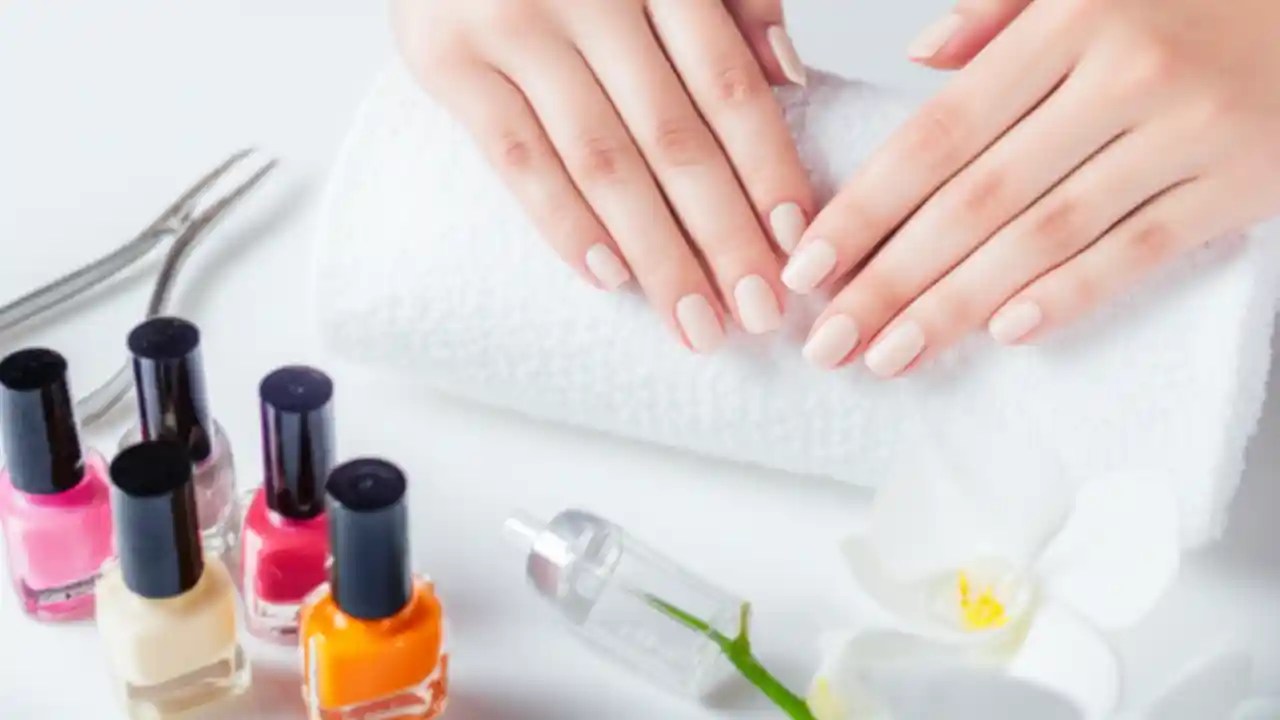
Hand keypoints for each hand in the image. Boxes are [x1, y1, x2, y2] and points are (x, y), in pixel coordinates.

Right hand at [393, 0, 813, 351]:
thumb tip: (790, 78)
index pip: (725, 83)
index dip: (766, 167)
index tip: (794, 244)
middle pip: (672, 137)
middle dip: (723, 237)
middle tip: (757, 313)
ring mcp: (513, 25)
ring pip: (602, 162)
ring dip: (657, 254)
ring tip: (695, 322)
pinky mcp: (445, 59)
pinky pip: (516, 159)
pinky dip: (565, 224)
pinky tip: (610, 278)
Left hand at [789, 0, 1279, 375]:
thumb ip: (998, 10)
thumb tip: (917, 61)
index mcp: (1070, 21)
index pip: (940, 133)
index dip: (868, 207)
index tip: (810, 265)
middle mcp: (1122, 78)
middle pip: (978, 200)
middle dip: (892, 279)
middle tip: (830, 339)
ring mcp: (1185, 134)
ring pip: (1045, 238)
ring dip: (957, 306)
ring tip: (890, 355)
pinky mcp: (1240, 184)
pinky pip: (1140, 252)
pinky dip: (1070, 295)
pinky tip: (1005, 334)